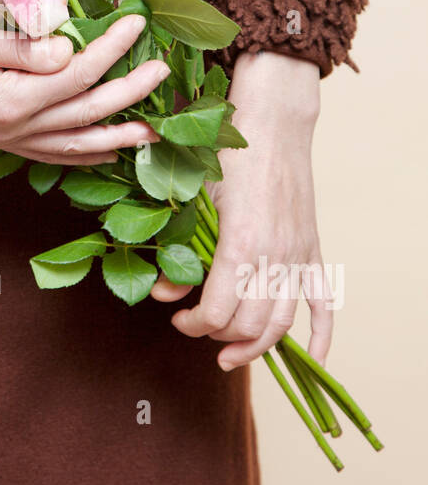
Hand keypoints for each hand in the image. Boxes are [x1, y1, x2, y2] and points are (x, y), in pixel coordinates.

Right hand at [0, 10, 171, 164]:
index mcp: (6, 100)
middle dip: (132, 91)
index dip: (112, 47)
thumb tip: (67, 50)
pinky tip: (108, 149)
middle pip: (87, 112)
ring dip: (119, 134)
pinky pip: (54, 156)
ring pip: (77, 144)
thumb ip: (18, 47)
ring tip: (155, 128)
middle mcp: (13, 129)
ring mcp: (8, 141)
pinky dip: (86, 154)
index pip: (76, 74)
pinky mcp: (2, 143)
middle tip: (163, 68)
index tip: (137, 19)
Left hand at [161, 52, 331, 368]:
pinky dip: (322, 337)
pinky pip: (323, 303)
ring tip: (231, 354)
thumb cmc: (227, 155)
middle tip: (198, 326)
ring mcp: (298, 255)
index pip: (217, 313)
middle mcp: (274, 255)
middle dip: (218, 335)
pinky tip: (314, 361)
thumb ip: (178, 249)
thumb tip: (160, 293)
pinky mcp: (312, 250)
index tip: (178, 318)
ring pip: (281, 323)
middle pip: (248, 325)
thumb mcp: (193, 200)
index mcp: (240, 244)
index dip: (193, 325)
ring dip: (256, 347)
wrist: (272, 124)